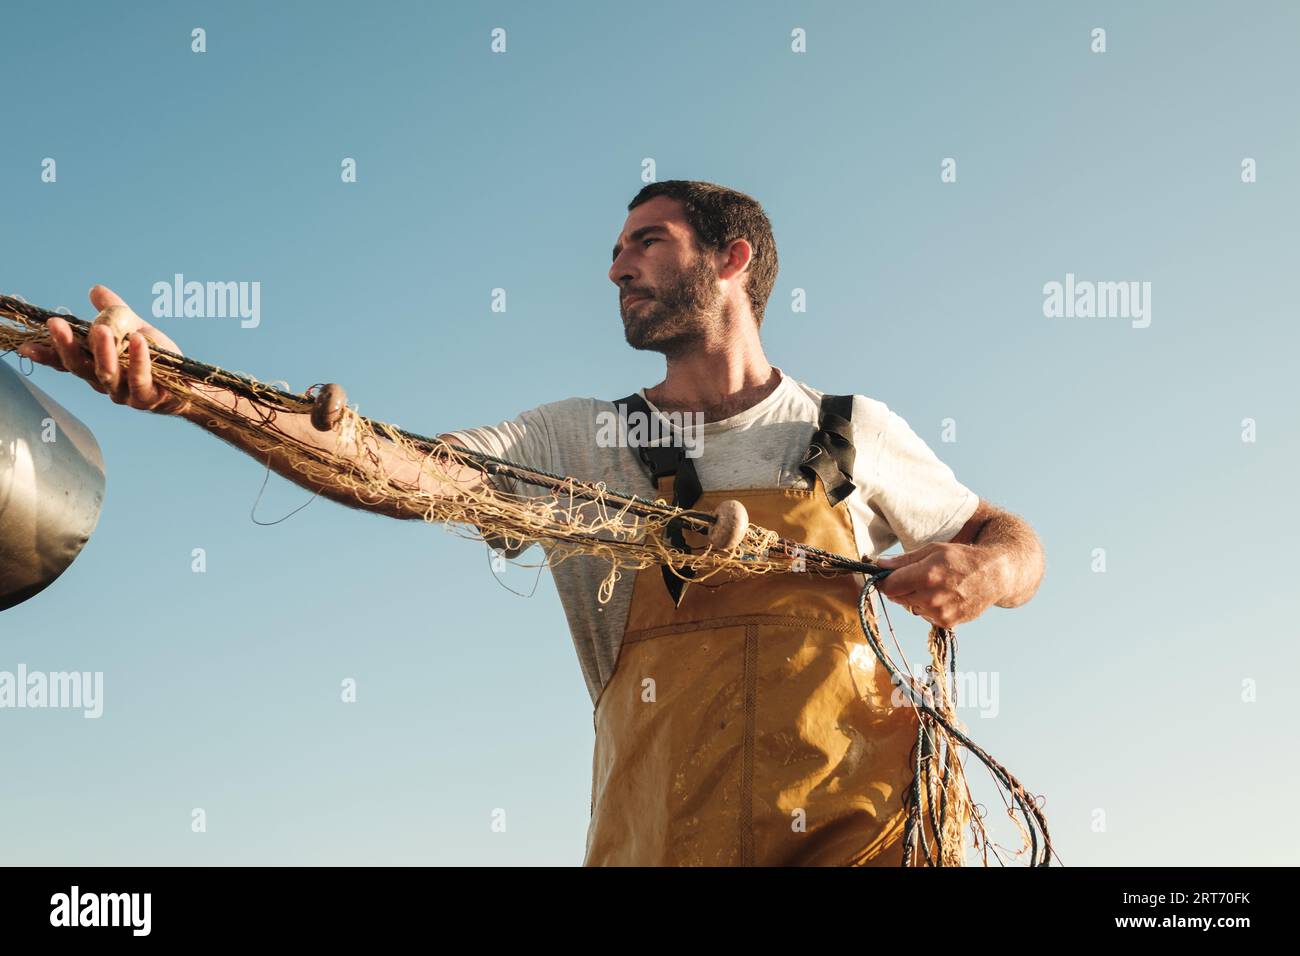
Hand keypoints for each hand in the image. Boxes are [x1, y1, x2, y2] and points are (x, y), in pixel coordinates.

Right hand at [17, 285, 191, 415]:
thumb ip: (114, 312)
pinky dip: (140, 359)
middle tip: (57, 324)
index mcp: (96, 367)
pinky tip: (140, 340)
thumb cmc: (159, 358)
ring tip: (100, 330)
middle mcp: (105, 383)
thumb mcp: (134, 329)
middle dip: (66, 346)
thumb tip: (95, 290)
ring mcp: (125, 393)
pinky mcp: (149, 398)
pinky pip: (141, 378)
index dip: (46, 355)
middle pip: (80, 367)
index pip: (66, 362)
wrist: (192, 384)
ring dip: (103, 351)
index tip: (26, 345)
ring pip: (107, 374)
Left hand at [872, 542, 1007, 629]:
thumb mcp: (933, 550)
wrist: (994, 576)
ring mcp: (939, 613)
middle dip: (898, 588)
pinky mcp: (946, 623)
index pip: (888, 586)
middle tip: (912, 577)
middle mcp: (931, 598)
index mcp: (926, 576)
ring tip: (934, 585)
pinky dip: (927, 607)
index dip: (882, 581)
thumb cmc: (962, 558)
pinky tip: (942, 596)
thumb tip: (879, 564)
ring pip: (910, 607)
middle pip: (896, 598)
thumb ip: (904, 560)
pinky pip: (924, 616)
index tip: (883, 576)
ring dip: (914, 598)